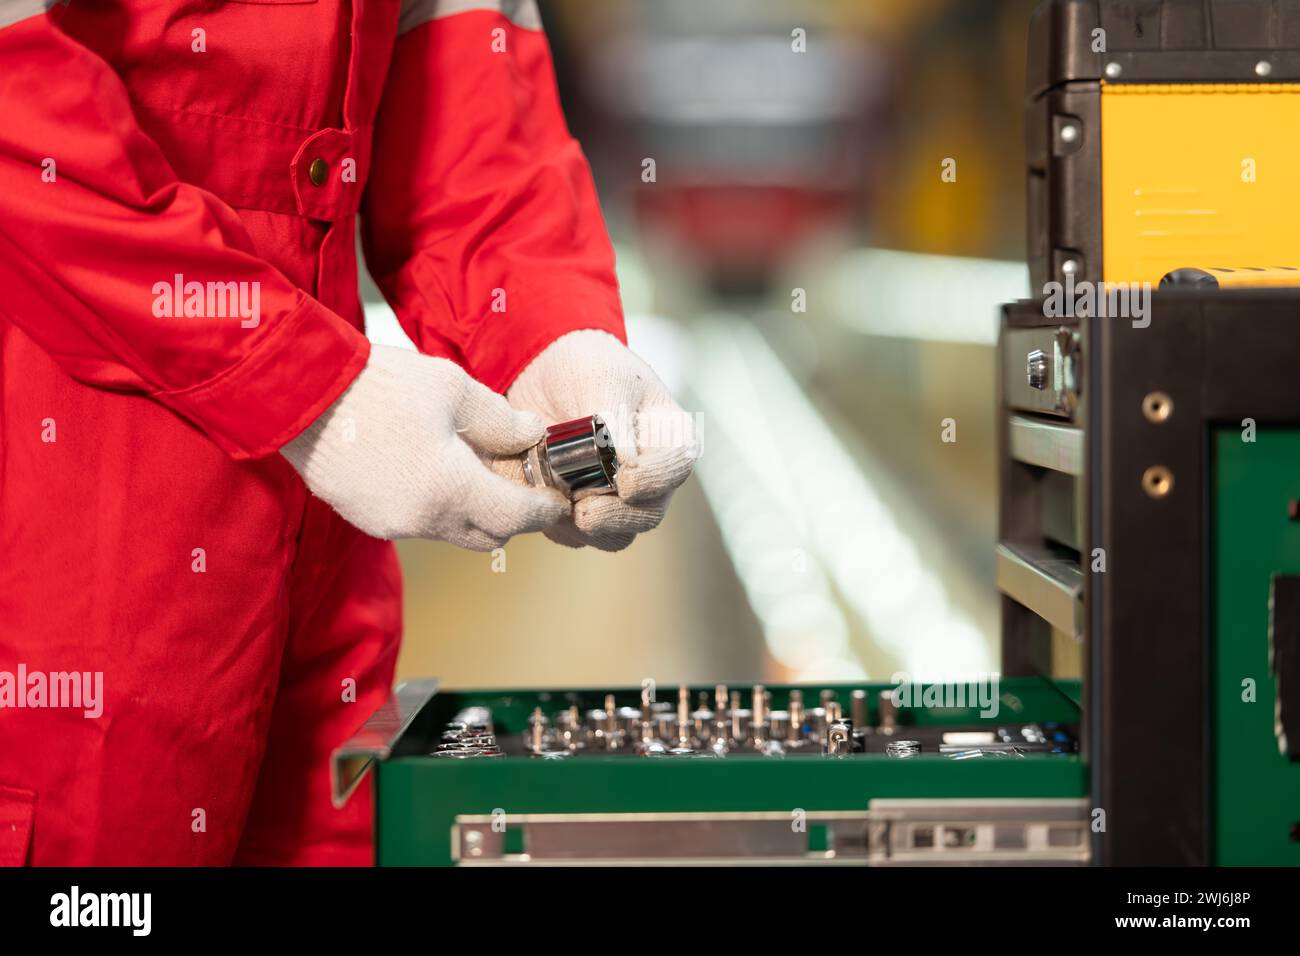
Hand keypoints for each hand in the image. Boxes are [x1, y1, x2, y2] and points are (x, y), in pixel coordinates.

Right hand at [282, 345, 567, 548]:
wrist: (301, 393)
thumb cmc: (378, 386)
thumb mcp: (452, 390)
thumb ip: (499, 420)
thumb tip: (532, 436)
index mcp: (451, 489)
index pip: (516, 518)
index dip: (542, 511)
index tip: (556, 501)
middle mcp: (423, 520)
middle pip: (487, 535)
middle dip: (510, 515)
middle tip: (520, 485)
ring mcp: (392, 525)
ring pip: (452, 532)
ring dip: (471, 512)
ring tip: (474, 471)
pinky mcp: (367, 520)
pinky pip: (418, 525)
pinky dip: (436, 508)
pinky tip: (431, 472)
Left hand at [502, 330, 699, 550]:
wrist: (546, 378)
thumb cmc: (587, 367)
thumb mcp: (602, 378)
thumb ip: (614, 417)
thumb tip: (626, 461)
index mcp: (670, 438)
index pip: (677, 467)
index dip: (654, 479)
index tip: (625, 478)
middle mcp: (653, 476)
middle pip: (648, 513)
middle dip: (616, 516)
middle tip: (583, 509)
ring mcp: (620, 500)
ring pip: (615, 535)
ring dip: (585, 527)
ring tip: (559, 505)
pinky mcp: (585, 513)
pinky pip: (576, 537)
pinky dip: (558, 526)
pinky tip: (541, 501)